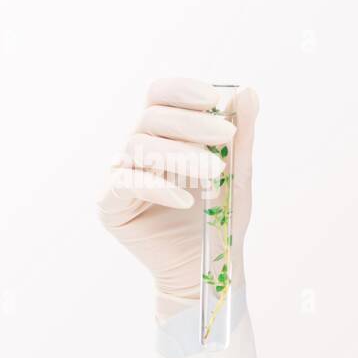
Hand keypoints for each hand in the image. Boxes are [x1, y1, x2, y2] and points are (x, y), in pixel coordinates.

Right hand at [97, 78, 258, 322]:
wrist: (207, 267)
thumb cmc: (219, 217)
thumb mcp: (238, 173)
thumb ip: (242, 135)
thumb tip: (247, 90)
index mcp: (162, 133)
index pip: (158, 95)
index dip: (181, 90)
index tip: (214, 98)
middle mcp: (135, 149)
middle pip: (150, 116)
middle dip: (191, 122)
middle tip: (226, 136)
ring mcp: (118, 175)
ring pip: (137, 146)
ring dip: (179, 154)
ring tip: (215, 171)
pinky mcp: (109, 205)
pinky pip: (123, 183)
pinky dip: (157, 186)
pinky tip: (186, 199)